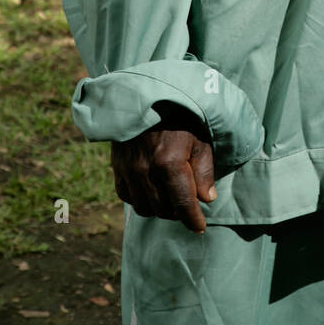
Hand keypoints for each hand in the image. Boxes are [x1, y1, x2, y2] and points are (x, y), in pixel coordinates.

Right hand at [111, 104, 216, 232]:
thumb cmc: (179, 115)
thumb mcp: (200, 137)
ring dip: (160, 208)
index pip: (183, 204)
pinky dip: (141, 199)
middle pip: (163, 210)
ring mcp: (128, 171)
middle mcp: (146, 171)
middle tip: (188, 205)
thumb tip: (207, 199)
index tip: (200, 228)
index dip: (193, 220)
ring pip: (144, 208)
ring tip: (171, 198)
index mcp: (169, 163)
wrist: (145, 96)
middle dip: (178, 212)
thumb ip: (204, 169)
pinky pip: (127, 196)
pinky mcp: (117, 168)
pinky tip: (151, 190)